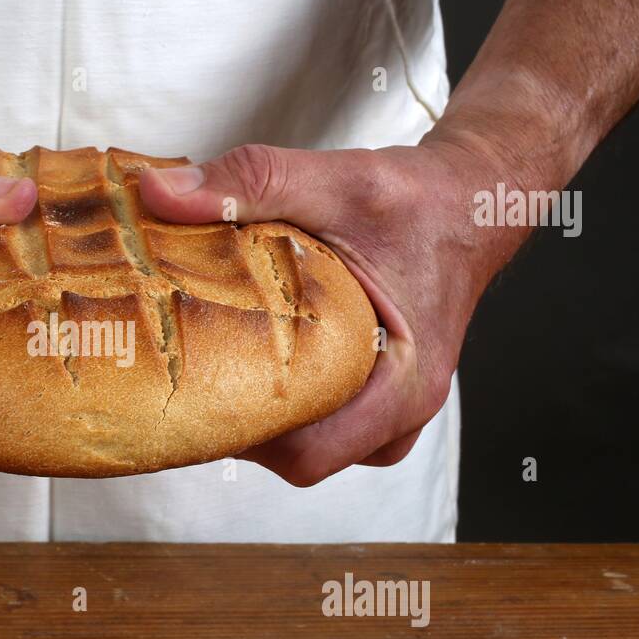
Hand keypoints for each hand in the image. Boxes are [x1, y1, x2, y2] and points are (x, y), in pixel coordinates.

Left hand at [139, 139, 523, 486]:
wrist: (474, 199)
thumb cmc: (421, 200)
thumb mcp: (335, 179)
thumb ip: (251, 182)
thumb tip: (164, 194)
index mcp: (405, 380)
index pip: (310, 454)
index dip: (246, 435)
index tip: (199, 390)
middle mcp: (403, 406)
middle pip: (305, 458)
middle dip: (247, 425)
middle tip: (197, 377)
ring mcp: (392, 404)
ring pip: (317, 445)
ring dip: (268, 414)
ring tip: (221, 366)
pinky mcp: (378, 389)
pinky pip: (327, 418)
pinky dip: (289, 396)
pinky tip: (254, 354)